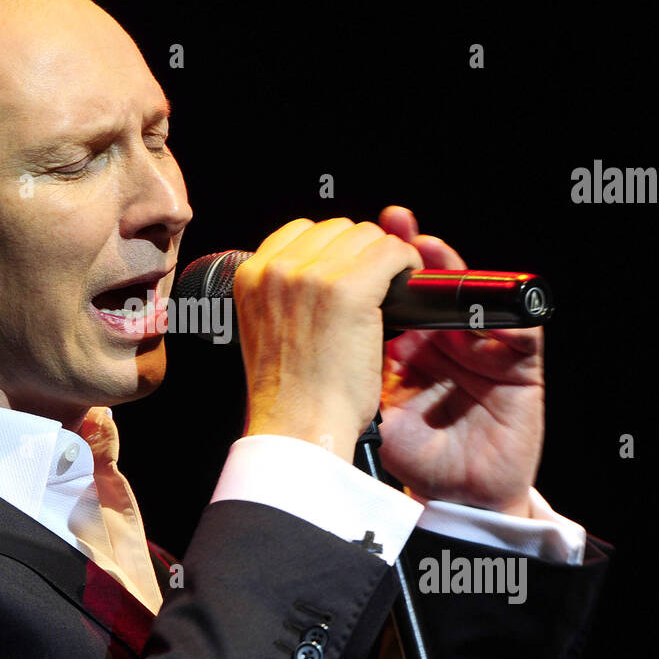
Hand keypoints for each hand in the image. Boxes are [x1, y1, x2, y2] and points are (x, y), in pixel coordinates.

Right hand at [235, 217, 422, 457]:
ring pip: (367, 236)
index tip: (346, 272)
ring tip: (389, 290)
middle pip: (337, 229)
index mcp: (251, 276)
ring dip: (383, 259)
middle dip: (359, 254)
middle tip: (372, 288)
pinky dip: (407, 264)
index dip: (332, 252)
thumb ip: (284, 296)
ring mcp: (314, 276)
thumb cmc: (288, 395)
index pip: (301, 232)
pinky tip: (407, 285)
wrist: (297, 429)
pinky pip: (393, 251)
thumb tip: (320, 276)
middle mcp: (279, 268)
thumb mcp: (267, 331)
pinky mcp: (351, 289)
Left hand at [375, 206, 543, 517]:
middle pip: (434, 280)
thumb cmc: (415, 453)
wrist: (458, 497)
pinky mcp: (520, 368)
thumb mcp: (374, 407)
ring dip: (455, 270)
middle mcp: (445, 339)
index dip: (378, 262)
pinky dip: (509, 315)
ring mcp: (483, 349)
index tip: (353, 237)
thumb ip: (356, 367)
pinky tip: (482, 302)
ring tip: (429, 250)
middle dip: (413, 248)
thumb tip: (315, 323)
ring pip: (476, 295)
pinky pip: (523, 333)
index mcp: (408, 343)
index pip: (393, 292)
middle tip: (393, 224)